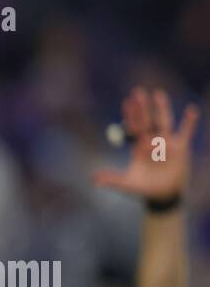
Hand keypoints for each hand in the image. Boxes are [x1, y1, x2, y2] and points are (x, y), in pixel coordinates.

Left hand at [93, 87, 198, 201]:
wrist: (162, 195)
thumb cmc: (143, 188)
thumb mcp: (127, 184)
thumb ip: (112, 180)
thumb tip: (94, 179)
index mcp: (138, 147)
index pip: (133, 127)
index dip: (130, 115)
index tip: (126, 101)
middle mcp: (152, 141)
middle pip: (146, 121)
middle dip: (142, 108)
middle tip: (137, 92)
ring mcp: (167, 143)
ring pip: (164, 122)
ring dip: (161, 108)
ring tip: (157, 94)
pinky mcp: (181, 148)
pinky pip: (186, 132)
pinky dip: (188, 122)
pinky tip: (191, 110)